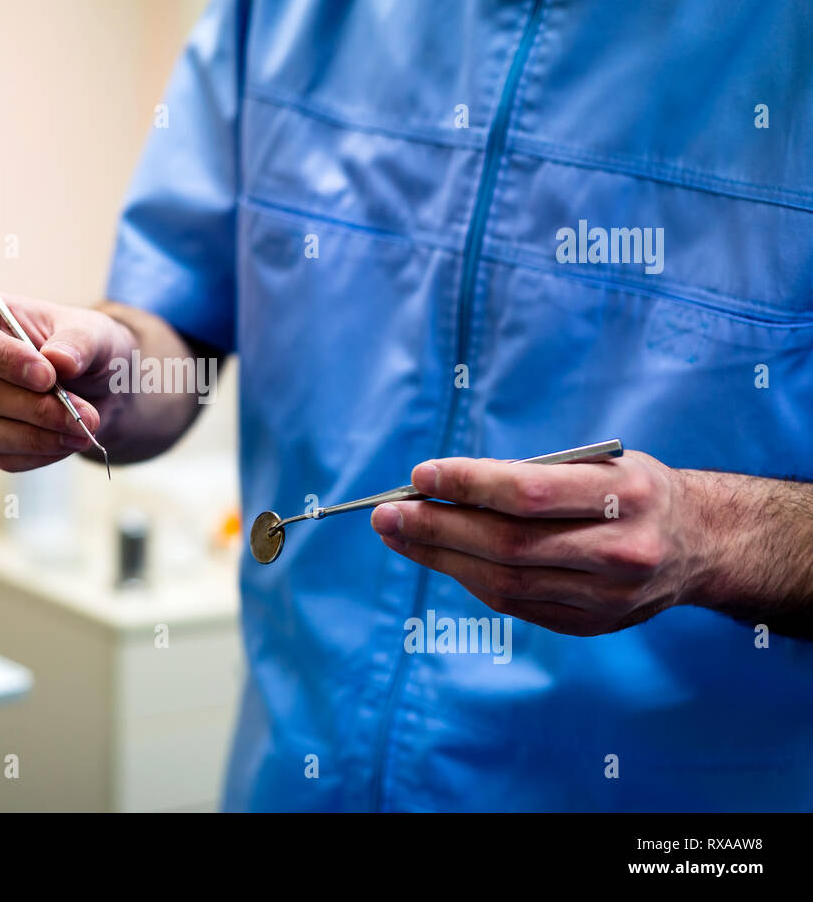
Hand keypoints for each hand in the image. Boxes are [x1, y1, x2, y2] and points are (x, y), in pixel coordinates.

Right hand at [0, 293, 135, 471]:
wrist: (99, 388)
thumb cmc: (86, 349)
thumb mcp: (95, 333)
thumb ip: (79, 342)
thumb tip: (59, 360)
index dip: (1, 358)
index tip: (47, 376)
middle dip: (36, 408)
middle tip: (84, 415)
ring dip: (37, 437)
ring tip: (83, 432)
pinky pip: (2, 457)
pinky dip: (40, 453)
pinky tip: (69, 442)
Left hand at [370, 450, 714, 635]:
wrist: (703, 544)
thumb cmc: (635, 490)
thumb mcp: (602, 463)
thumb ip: (533, 475)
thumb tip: (443, 485)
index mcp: (627, 496)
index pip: (531, 493)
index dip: (469, 484)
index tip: (420, 475)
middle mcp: (620, 551)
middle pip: (508, 544)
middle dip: (437, 527)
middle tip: (386, 513)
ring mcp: (606, 597)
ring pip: (504, 581)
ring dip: (439, 556)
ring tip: (397, 534)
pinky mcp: (590, 625)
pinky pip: (514, 603)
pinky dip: (468, 578)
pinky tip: (438, 557)